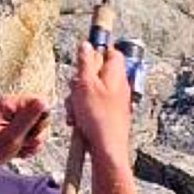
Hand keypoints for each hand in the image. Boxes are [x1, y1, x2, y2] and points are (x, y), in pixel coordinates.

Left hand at [0, 93, 49, 164]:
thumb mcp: (10, 136)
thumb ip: (28, 118)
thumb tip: (44, 102)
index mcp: (10, 104)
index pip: (40, 102)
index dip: (41, 118)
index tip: (29, 131)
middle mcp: (14, 109)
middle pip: (42, 117)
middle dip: (36, 134)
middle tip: (21, 142)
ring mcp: (17, 120)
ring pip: (40, 131)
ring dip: (32, 144)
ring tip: (17, 148)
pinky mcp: (19, 131)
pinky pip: (34, 139)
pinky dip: (29, 148)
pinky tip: (18, 151)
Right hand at [65, 42, 133, 163]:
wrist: (107, 149)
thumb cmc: (98, 118)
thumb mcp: (85, 84)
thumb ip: (85, 63)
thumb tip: (86, 45)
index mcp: (116, 74)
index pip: (111, 52)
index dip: (96, 52)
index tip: (83, 58)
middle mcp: (118, 86)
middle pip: (95, 73)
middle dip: (79, 81)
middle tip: (75, 91)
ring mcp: (114, 102)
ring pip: (90, 91)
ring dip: (77, 99)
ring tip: (75, 112)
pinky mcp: (108, 115)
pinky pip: (91, 107)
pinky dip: (82, 112)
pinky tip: (77, 122)